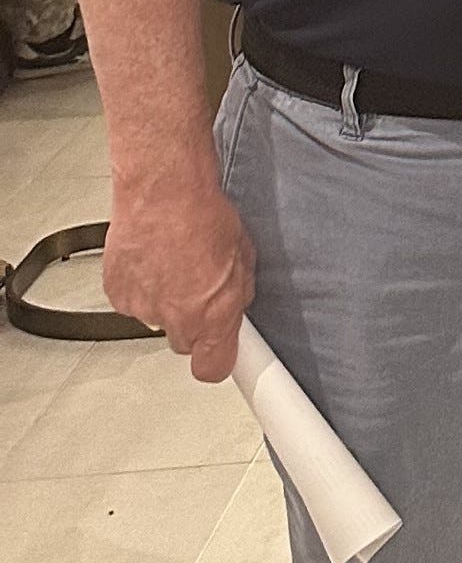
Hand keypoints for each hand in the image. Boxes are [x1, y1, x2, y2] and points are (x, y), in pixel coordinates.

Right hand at [103, 179, 254, 382]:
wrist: (162, 193)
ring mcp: (143, 309)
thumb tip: (234, 306)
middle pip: (184, 343)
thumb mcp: (243, 259)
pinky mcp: (117, 294)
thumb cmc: (205, 218)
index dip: (219, 361)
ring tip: (175, 263)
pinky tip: (153, 261)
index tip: (224, 355)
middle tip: (200, 289)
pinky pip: (134, 301)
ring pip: (158, 320)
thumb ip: (236, 295)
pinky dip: (142, 286)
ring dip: (167, 300)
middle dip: (194, 323)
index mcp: (213, 317)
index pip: (213, 369)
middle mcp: (176, 321)